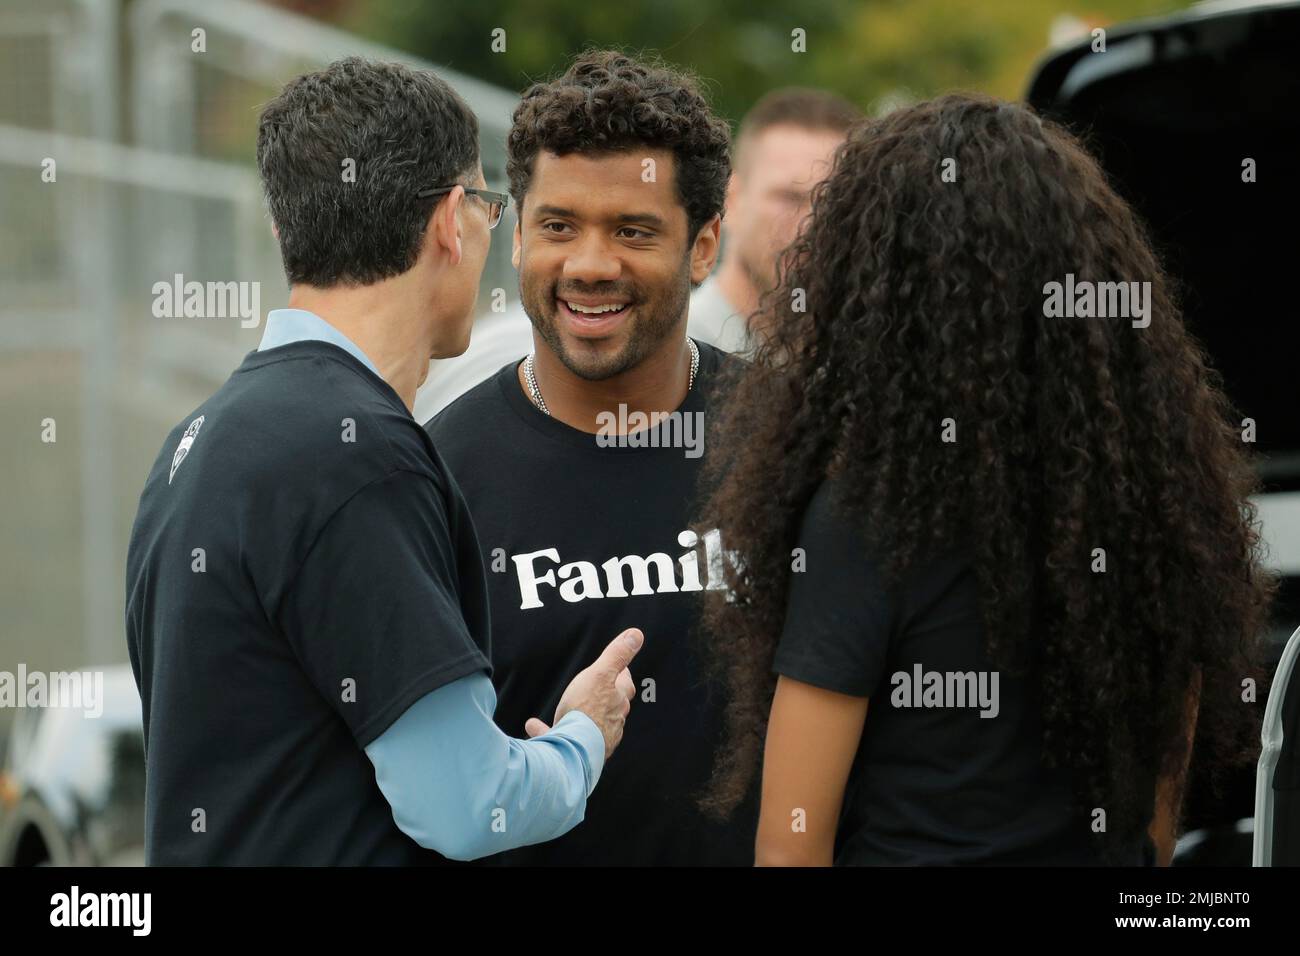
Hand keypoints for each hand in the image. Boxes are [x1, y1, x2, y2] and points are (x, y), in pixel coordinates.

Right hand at [524, 628, 642, 758]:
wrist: (573, 749)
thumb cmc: (587, 710)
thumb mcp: (601, 674)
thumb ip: (617, 655)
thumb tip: (637, 634)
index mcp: (617, 702)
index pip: (626, 685)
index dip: (622, 676)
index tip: (620, 669)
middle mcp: (611, 722)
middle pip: (612, 706)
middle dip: (606, 697)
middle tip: (598, 688)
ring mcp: (596, 739)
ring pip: (590, 725)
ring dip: (582, 717)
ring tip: (568, 710)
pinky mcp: (576, 751)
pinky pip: (561, 738)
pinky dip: (550, 730)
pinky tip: (534, 725)